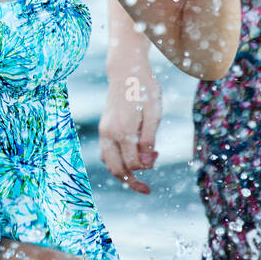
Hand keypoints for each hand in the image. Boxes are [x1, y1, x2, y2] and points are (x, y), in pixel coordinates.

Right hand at [98, 67, 162, 194]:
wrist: (126, 70)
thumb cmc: (144, 90)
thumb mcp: (154, 114)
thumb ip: (149, 140)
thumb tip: (147, 163)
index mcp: (122, 131)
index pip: (132, 163)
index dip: (147, 166)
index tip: (157, 154)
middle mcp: (109, 133)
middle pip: (116, 169)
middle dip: (131, 181)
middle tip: (146, 189)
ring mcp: (104, 131)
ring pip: (108, 163)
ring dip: (122, 172)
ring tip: (138, 175)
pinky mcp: (104, 128)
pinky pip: (106, 153)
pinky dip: (116, 161)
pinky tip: (130, 158)